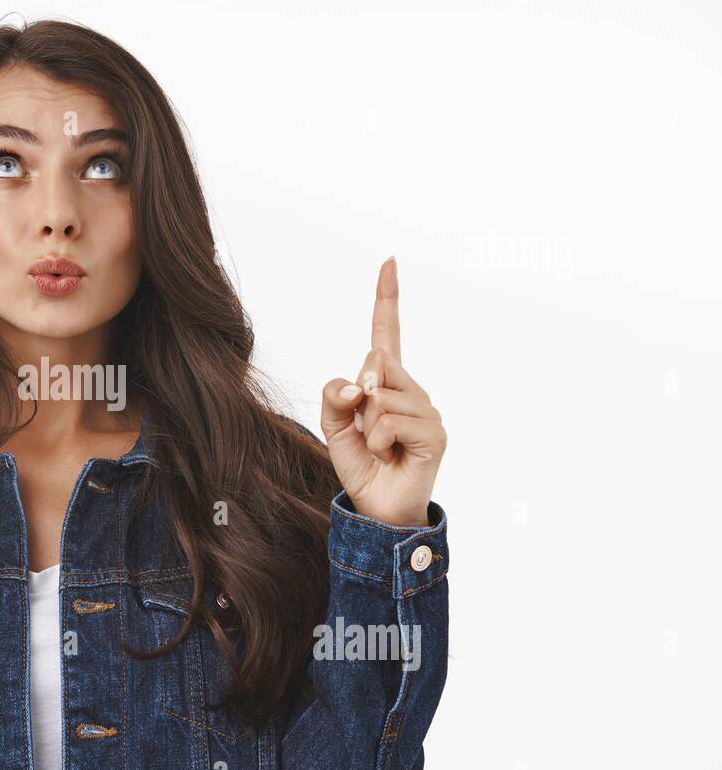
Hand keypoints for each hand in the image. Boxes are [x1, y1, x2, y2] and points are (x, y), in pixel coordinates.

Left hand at [320, 257, 445, 526]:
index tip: (389, 262)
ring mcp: (427, 409)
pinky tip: (391, 455)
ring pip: (379, 395)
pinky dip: (377, 440)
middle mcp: (412, 389)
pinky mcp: (435, 432)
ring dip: (366, 427)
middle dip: (358, 396)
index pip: (386, 333)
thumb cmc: (360, 464)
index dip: (387, 298)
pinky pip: (390, 420)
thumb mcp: (333, 427)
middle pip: (375, 361)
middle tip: (367, 430)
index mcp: (386, 382)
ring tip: (381, 447)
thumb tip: (360, 386)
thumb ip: (334, 398)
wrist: (378, 507)